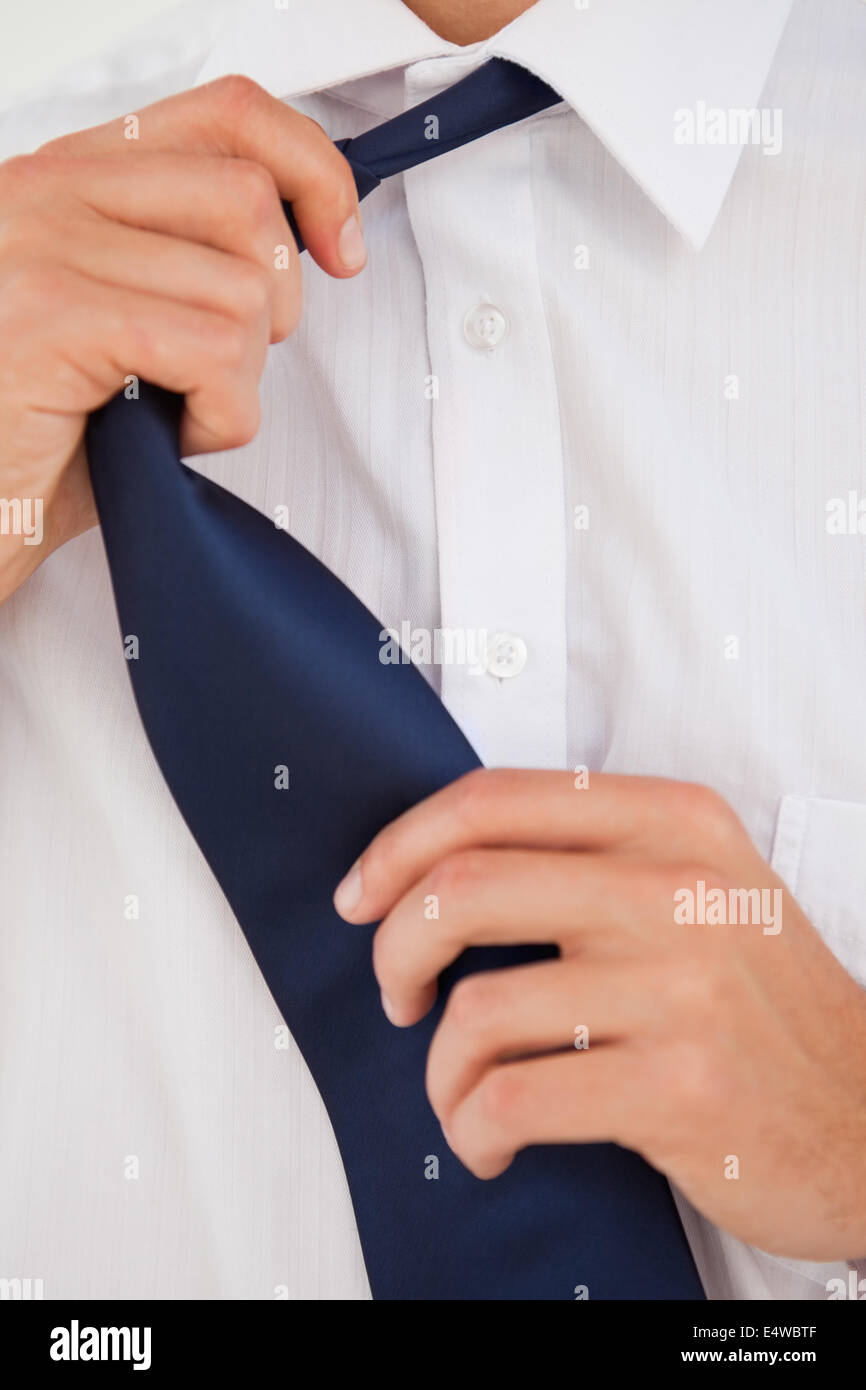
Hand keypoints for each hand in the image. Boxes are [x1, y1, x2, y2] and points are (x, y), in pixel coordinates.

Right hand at [0, 75, 365, 604]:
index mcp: (70, 177)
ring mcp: (43, 246)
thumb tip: (302, 246)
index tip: (340, 250)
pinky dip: (221, 413)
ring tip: (178, 410)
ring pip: (240, 289)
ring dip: (240, 379)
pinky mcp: (51, 316)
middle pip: (248, 198)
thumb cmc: (40, 440)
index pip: (227, 115)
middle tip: (227, 364)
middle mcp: (47, 191)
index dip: (312, 173)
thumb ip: (186, 260)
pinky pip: (211, 350)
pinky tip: (172, 435)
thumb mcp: (121, 324)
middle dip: (275, 301)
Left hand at [334, 769, 865, 1260]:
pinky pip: (511, 1100)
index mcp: (673, 821)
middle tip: (397, 995)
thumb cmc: (764, 1005)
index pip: (493, 801)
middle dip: (395, 951)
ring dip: (441, 1071)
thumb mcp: (702, 886)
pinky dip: (472, 1130)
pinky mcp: (678, 1088)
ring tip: (464, 1095)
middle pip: (463, 889)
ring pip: (476, 1011)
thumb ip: (591, 857)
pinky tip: (488, 1142)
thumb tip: (433, 867)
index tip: (363, 897)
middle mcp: (677, 888)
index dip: (400, 846)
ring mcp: (682, 988)